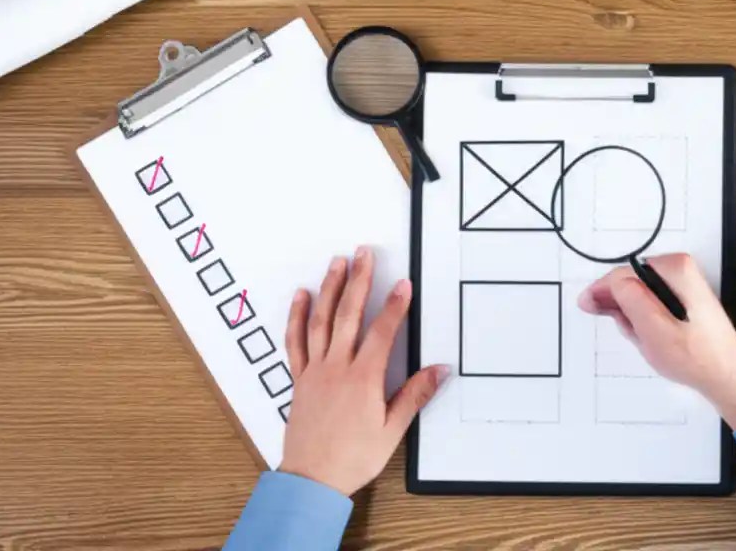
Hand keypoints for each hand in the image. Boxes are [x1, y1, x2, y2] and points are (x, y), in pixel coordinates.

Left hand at [279, 247, 448, 495]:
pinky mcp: (300, 379)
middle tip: (365, 254)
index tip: (404, 283)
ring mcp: (315, 371)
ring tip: (337, 263)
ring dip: (330, 289)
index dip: (395, 306)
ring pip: (322, 321)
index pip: (382, 332)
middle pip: (349, 315)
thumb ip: (414, 395)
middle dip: (359, 282)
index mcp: (363, 379)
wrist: (310, 479)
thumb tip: (439, 371)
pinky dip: (297, 317)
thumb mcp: (392, 430)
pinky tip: (301, 298)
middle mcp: (336, 368)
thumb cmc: (352, 458)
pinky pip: (296, 341)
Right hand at [578, 254, 735, 429]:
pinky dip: (646, 322)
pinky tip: (654, 340)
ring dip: (635, 319)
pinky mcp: (683, 299)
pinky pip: (651, 305)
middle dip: (624, 309)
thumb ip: (631, 301)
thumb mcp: (655, 330)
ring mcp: (683, 285)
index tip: (588, 304)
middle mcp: (681, 270)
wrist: (726, 374)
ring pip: (640, 297)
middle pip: (632, 284)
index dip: (602, 291)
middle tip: (631, 333)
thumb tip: (612, 284)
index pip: (623, 274)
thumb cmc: (698, 357)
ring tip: (649, 341)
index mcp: (675, 270)